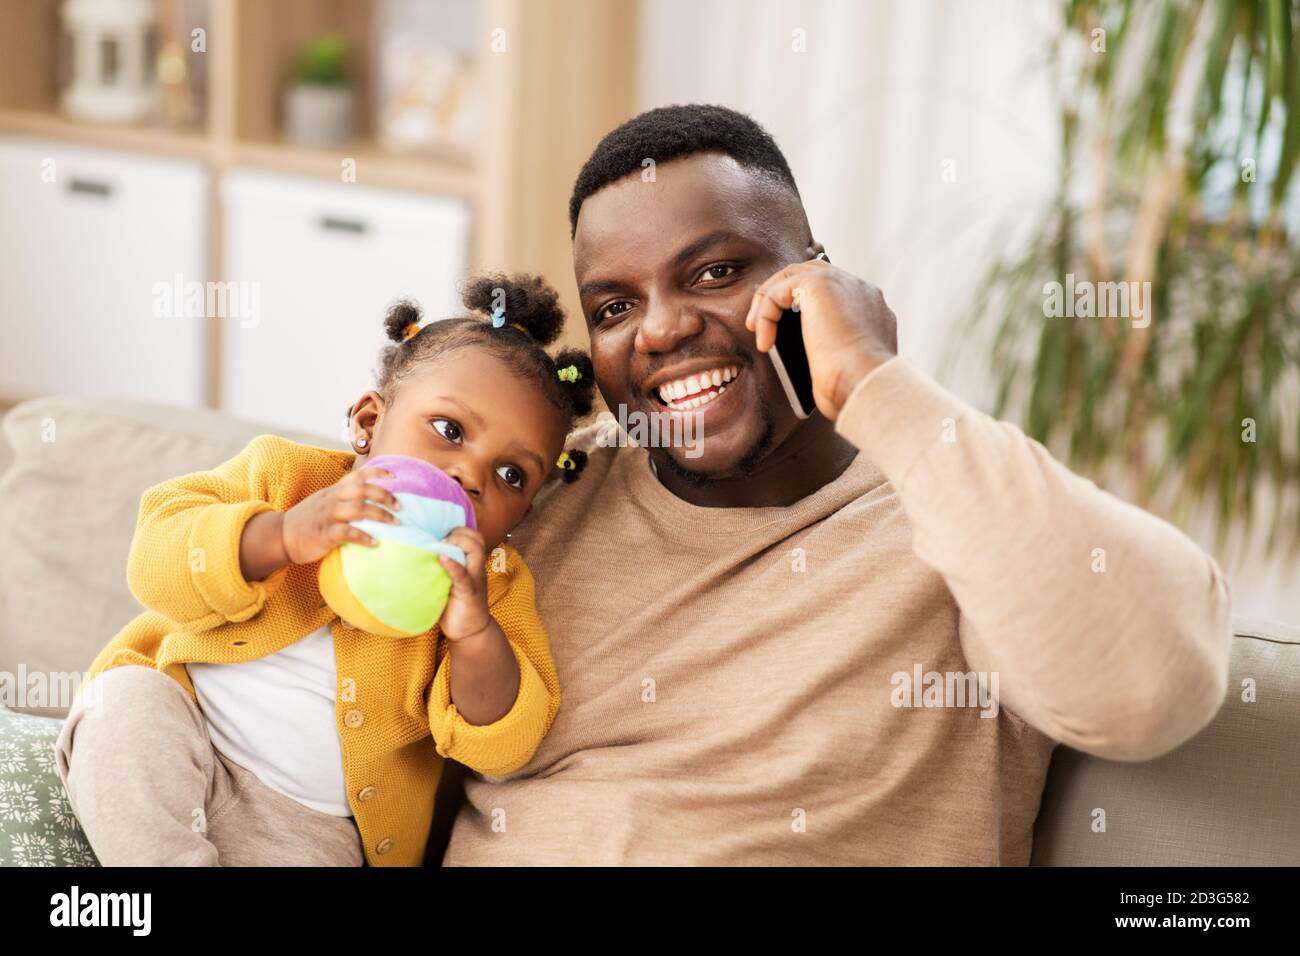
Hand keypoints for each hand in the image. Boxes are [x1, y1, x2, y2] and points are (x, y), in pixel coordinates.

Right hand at [280, 466, 399, 564]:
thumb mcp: (325, 503)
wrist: (280, 536)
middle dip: (384, 495)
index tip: (395, 476)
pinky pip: (347, 533)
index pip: (357, 475)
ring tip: (396, 524)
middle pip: (362, 490)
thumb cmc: (308, 521)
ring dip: (380, 515)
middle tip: (400, 506)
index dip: (377, 472)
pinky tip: (376, 543)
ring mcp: (327, 515)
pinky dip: (364, 537)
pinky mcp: (323, 533)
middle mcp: (332, 499)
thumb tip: (371, 501)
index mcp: (333, 491)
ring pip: (358, 509)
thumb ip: (344, 499)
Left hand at [437, 528, 492, 642]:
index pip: (473, 535)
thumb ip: (439, 567)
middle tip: (439, 541)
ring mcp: (474, 578)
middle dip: (457, 533)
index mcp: (471, 563)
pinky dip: (453, 565)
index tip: (439, 534)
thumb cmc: (454, 605)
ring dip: (457, 543)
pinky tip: (441, 559)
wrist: (469, 631)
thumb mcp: (448, 581)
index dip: (458, 529)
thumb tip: (414, 552)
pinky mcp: (468, 592)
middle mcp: (476, 567)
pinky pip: (463, 575)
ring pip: (474, 550)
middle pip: (475, 538)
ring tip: (441, 546)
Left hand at [744, 260, 897, 419]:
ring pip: (793, 277)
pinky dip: (766, 314)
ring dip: (769, 301)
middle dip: (783, 297)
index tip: (787, 332)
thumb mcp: (846, 364)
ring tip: (756, 329)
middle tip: (766, 324)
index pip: (835, 294)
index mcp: (872, 309)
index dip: (806, 308)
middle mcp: (861, 290)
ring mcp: (843, 282)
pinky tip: (764, 342)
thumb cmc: (856, 386)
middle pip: (813, 275)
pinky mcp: (820, 283)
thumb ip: (831, 347)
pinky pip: (779, 291)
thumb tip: (809, 350)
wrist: (866, 384)